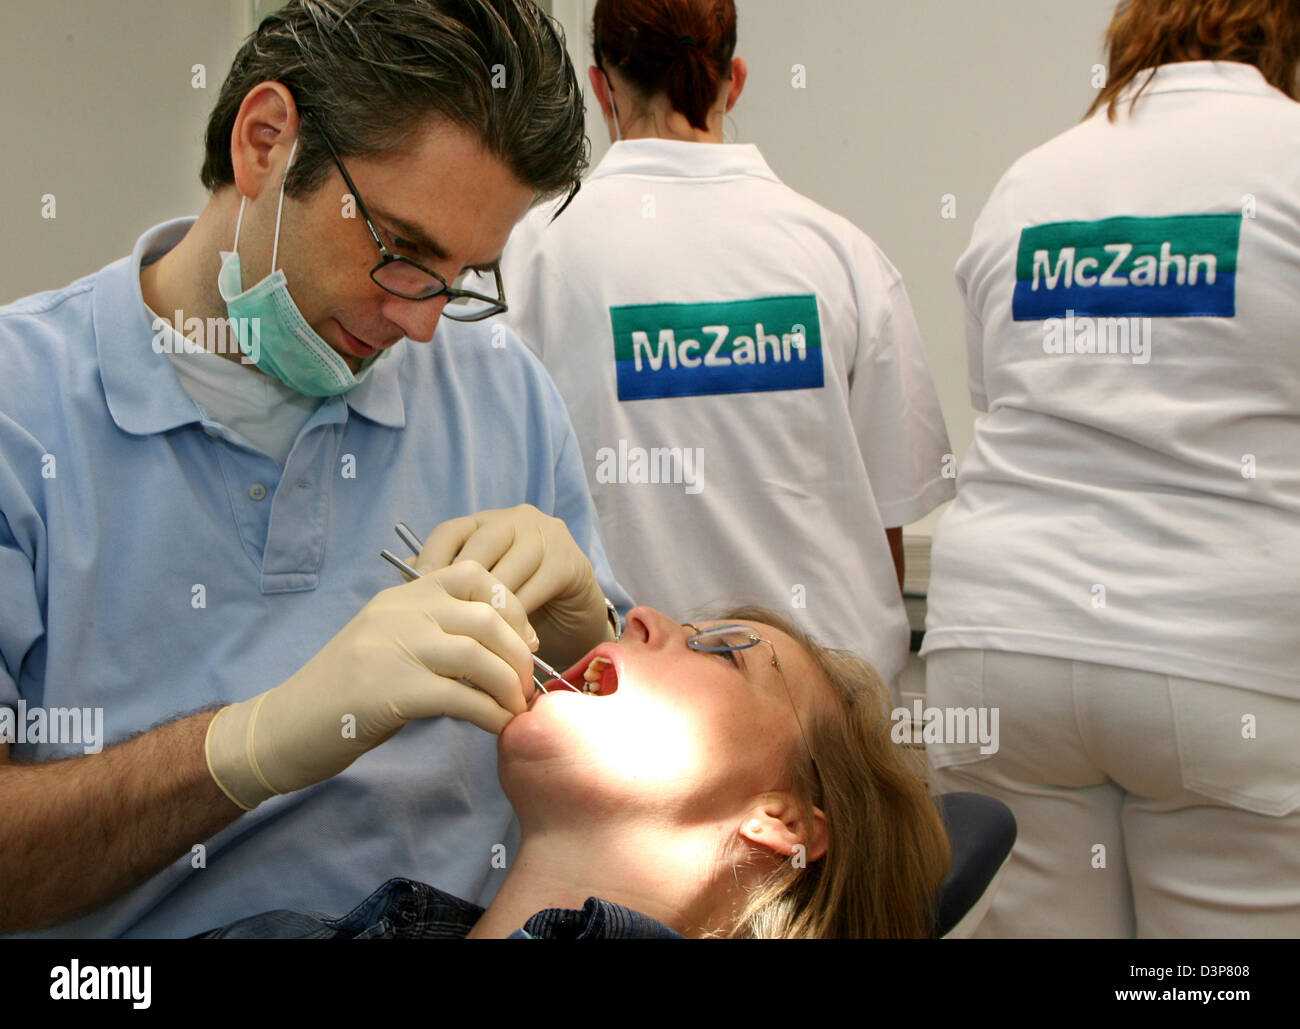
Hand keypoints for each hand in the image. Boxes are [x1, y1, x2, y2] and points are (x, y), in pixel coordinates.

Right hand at [205, 561, 537, 810]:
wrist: (281, 728)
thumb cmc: (339, 694)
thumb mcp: (386, 646)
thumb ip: (431, 635)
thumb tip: (497, 649)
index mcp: (399, 597)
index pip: (472, 575)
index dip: (511, 608)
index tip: (524, 641)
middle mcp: (397, 613)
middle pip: (485, 616)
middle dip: (519, 653)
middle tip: (526, 685)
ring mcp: (391, 649)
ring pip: (477, 654)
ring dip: (508, 685)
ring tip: (516, 709)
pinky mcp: (389, 691)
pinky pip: (460, 697)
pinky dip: (490, 714)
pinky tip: (498, 728)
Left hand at [414, 504, 611, 669]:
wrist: (575, 624)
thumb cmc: (521, 607)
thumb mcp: (480, 593)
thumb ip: (449, 582)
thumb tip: (404, 578)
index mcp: (487, 523)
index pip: (450, 532)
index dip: (431, 560)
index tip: (421, 594)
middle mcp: (517, 520)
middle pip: (479, 550)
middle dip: (463, 591)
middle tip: (450, 625)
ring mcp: (546, 536)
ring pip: (507, 572)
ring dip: (492, 610)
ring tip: (478, 641)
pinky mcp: (569, 560)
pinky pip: (535, 589)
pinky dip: (519, 617)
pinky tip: (511, 641)